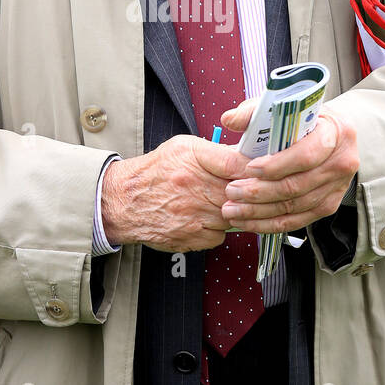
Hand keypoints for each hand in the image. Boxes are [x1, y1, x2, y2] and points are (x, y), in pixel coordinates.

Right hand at [100, 134, 252, 252]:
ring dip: (232, 211)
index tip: (259, 172)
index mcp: (193, 159)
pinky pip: (220, 235)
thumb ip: (215, 151)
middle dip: (246, 192)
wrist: (124, 200)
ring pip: (234, 216)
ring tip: (216, 203)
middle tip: (242, 190)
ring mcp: (194, 214)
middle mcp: (194, 187)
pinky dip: (217, 229)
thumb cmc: (154, 173)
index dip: (253, 169)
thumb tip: (245, 154)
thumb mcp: (182, 148)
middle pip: (240, 192)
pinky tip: (205, 218)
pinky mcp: (191, 236)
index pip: (236, 163)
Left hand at [217, 100, 358, 235]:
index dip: (276, 165)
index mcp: (335, 132)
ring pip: (294, 207)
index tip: (250, 169)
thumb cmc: (305, 120)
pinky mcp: (328, 205)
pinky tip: (248, 221)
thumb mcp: (284, 107)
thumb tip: (229, 119)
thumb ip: (255, 112)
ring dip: (259, 212)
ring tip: (233, 209)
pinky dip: (270, 224)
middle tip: (232, 191)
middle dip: (259, 192)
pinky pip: (297, 221)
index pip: (306, 155)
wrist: (333, 134)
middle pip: (297, 185)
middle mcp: (341, 162)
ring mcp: (337, 187)